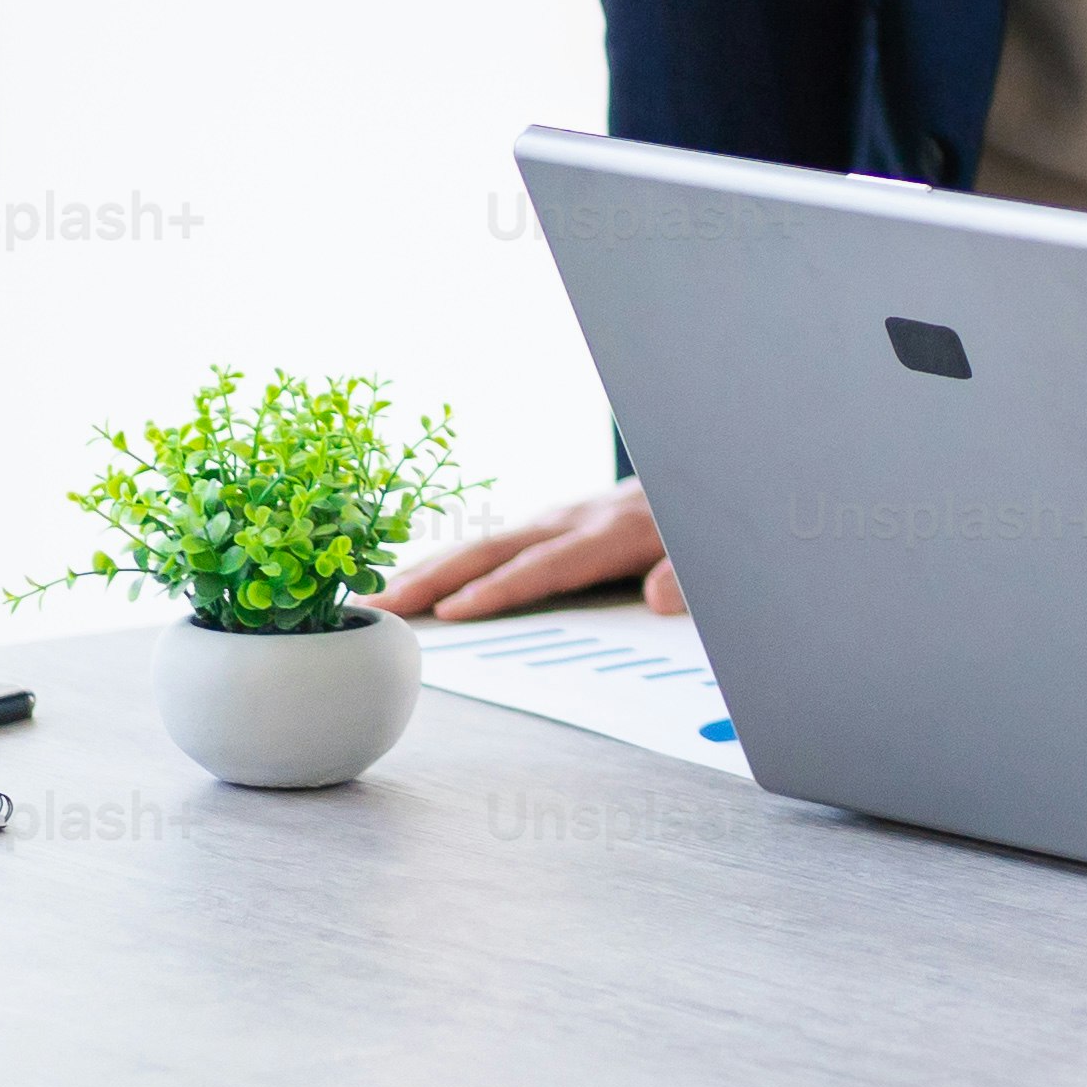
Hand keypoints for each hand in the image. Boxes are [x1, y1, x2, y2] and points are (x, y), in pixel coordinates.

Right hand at [380, 482, 681, 621]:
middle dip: (434, 577)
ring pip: (485, 544)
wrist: (705, 471)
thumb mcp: (709, 548)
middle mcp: (575, 519)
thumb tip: (663, 599)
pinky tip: (423, 579)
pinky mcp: (555, 520)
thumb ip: (690, 573)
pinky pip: (495, 542)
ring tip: (378, 598)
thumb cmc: (699, 518)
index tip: (450, 614)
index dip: (498, 590)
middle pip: (495, 549)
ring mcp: (561, 516)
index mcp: (610, 532)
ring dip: (432, 569)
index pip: (545, 566)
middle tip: (377, 606)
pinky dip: (454, 561)